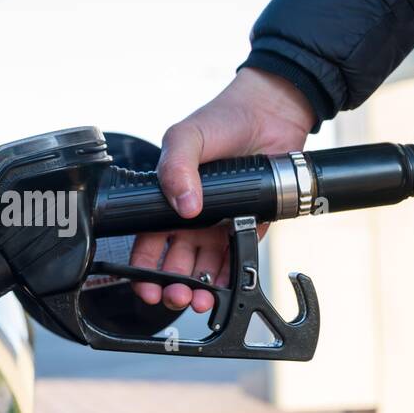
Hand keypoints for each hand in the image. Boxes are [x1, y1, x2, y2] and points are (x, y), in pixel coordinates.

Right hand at [132, 67, 314, 311]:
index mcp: (167, 199)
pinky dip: (230, 280)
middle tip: (175, 296)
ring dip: (199, 290)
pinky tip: (225, 290)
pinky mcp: (249, 226)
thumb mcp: (185, 136)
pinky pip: (237, 260)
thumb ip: (175, 167)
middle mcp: (191, 217)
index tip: (144, 286)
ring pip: (203, 270)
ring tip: (201, 300)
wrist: (271, 113)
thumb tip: (183, 206)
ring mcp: (220, 224)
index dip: (142, 268)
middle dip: (170, 286)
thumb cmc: (222, 119)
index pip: (147, 243)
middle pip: (173, 264)